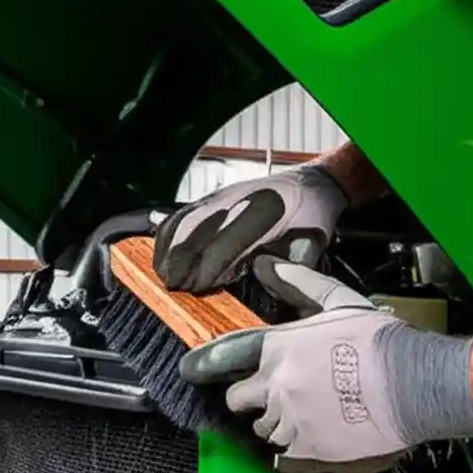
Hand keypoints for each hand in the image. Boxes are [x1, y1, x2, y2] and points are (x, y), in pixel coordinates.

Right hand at [152, 165, 348, 292]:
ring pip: (183, 220)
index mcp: (264, 210)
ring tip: (163, 277)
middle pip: (196, 229)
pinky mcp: (210, 198)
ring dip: (169, 250)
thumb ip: (289, 268)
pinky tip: (161, 256)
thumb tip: (263, 285)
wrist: (310, 184)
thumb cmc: (311, 218)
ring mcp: (220, 196)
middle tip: (172, 288)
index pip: (226, 240)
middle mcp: (237, 198)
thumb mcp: (310, 245)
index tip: (197, 288)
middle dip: (181, 261)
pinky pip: (180, 214)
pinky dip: (166, 236)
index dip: (208, 266)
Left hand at [179, 256, 472, 472]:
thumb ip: (298, 283)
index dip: (202, 363)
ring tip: (302, 413)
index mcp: (279, 348)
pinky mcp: (308, 450)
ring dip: (273, 422)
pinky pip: (282, 457)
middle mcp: (276, 386)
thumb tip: (268, 265)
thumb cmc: (379, 341)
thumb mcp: (338, 301)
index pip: (225, 356)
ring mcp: (290, 421)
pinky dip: (290, 451)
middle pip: (236, 399)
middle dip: (246, 397)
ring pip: (261, 429)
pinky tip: (309, 439)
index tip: (190, 369)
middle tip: (268, 393)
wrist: (413, 383)